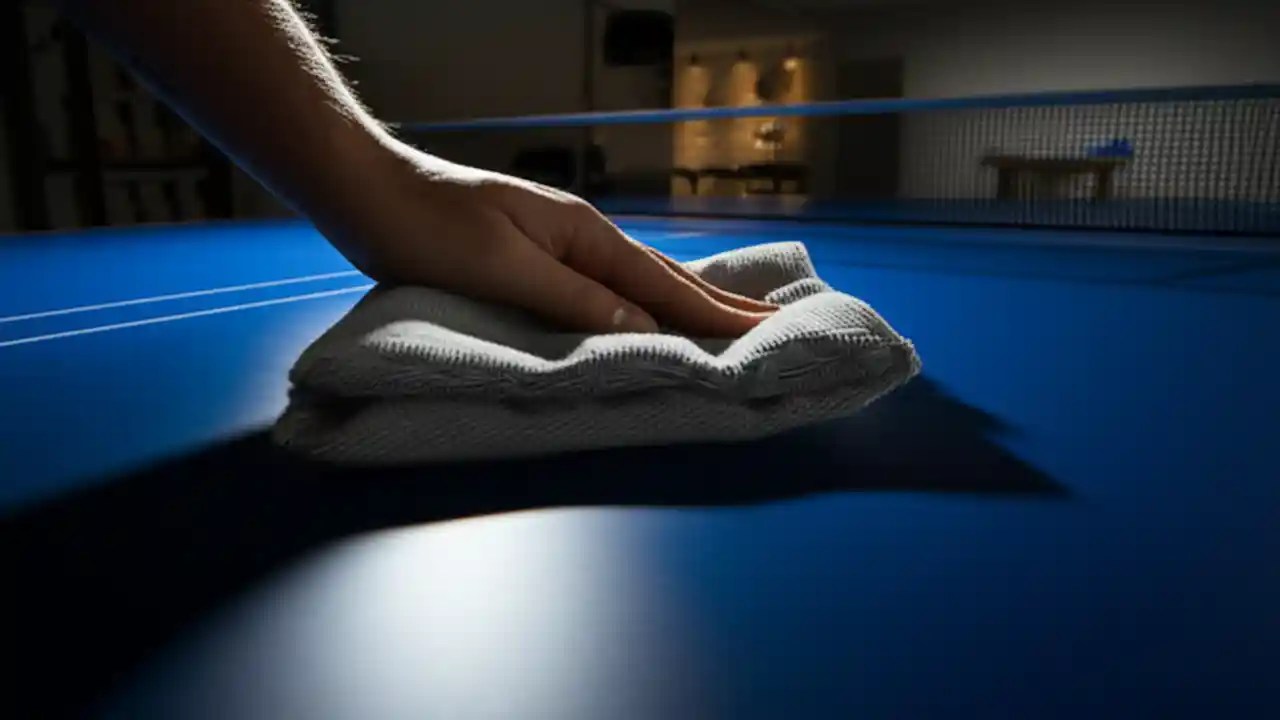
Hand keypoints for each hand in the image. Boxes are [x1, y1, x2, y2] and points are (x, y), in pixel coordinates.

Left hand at [313, 141, 775, 336]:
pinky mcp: (538, 259)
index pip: (664, 286)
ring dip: (690, 303)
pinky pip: (610, 289)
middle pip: (666, 279)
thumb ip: (572, 299)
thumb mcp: (501, 267)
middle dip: (722, 305)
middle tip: (776, 325)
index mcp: (584, 238)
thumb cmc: (426, 228)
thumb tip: (644, 330)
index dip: (717, 314)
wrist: (370, 191)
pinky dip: (645, 303)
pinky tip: (651, 312)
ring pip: (642, 283)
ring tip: (735, 319)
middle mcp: (583, 238)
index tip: (768, 333)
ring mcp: (562, 245)